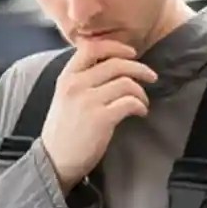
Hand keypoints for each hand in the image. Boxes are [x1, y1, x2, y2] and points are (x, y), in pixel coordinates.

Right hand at [40, 39, 156, 190]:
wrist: (55, 160)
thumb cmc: (63, 130)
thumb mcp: (64, 97)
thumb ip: (82, 80)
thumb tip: (113, 66)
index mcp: (66, 77)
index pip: (91, 48)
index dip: (115, 46)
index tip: (131, 53)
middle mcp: (75, 85)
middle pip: (115, 64)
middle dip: (139, 68)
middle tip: (151, 76)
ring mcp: (88, 101)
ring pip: (126, 83)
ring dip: (141, 91)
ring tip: (142, 102)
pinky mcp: (101, 118)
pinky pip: (129, 102)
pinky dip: (140, 106)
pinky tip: (140, 112)